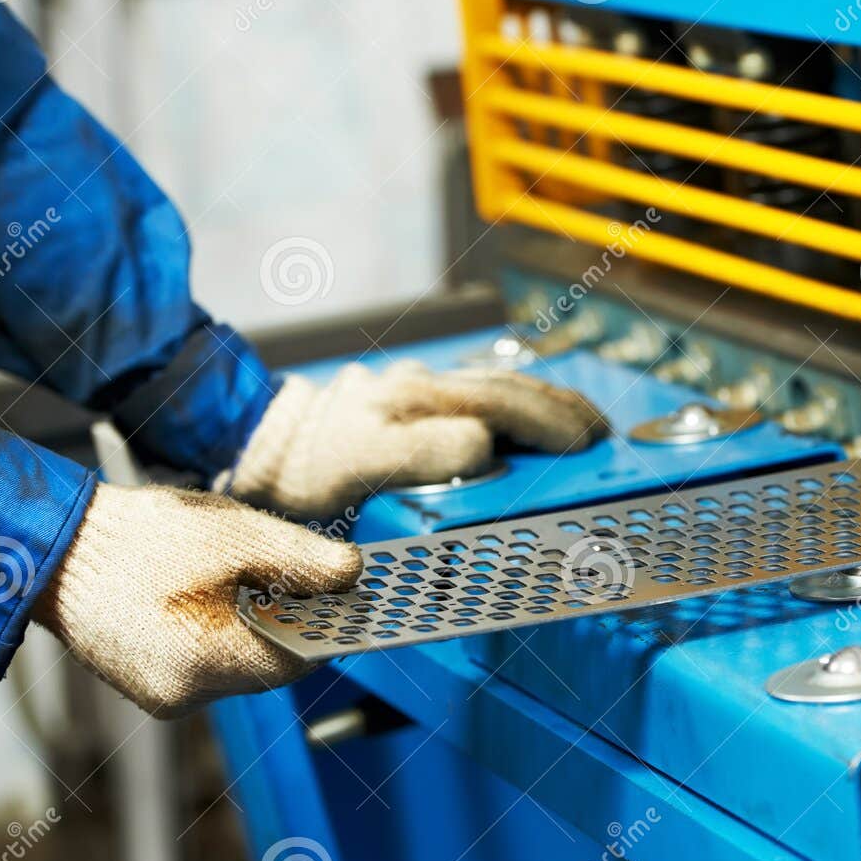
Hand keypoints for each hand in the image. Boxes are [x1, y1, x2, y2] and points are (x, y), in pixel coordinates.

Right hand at [33, 484, 362, 717]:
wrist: (54, 547)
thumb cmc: (142, 538)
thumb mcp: (239, 535)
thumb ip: (305, 559)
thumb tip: (354, 575)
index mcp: (209, 663)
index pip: (300, 659)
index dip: (327, 623)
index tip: (344, 592)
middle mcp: (185, 695)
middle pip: (270, 664)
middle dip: (289, 619)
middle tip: (297, 571)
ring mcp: (162, 694)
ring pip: (239, 663)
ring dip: (253, 624)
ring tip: (242, 574)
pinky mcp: (147, 684)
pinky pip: (206, 662)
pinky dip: (219, 630)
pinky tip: (210, 592)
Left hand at [227, 361, 608, 518]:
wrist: (258, 446)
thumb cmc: (303, 472)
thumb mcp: (358, 470)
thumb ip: (424, 453)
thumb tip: (486, 448)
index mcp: (409, 410)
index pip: (493, 419)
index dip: (539, 435)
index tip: (578, 452)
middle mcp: (419, 391)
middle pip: (506, 395)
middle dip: (560, 415)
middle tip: (602, 439)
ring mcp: (419, 390)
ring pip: (500, 388)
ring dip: (550, 405)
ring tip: (589, 425)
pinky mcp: (417, 395)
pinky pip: (484, 391)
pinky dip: (525, 401)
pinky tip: (543, 415)